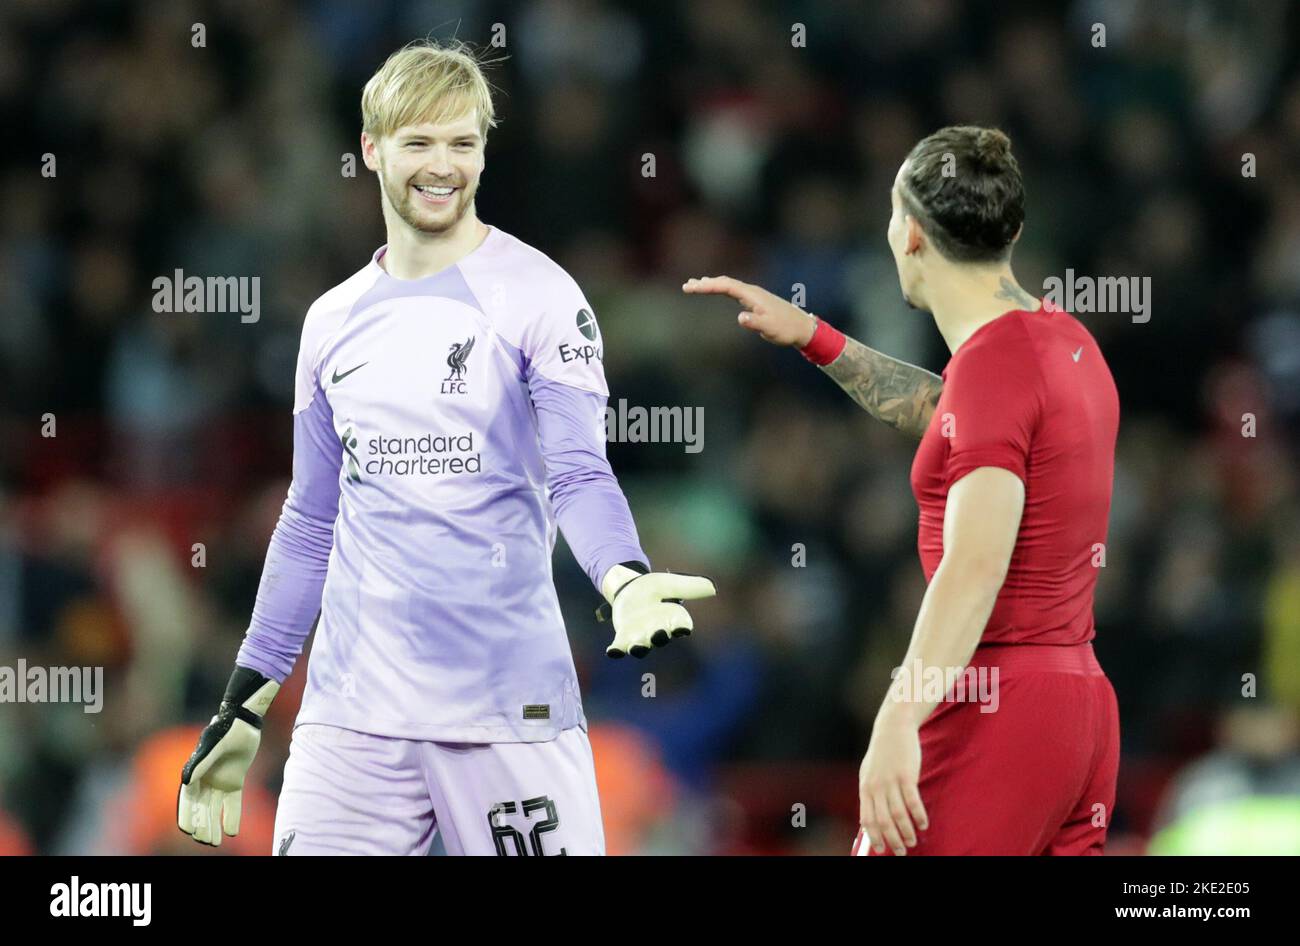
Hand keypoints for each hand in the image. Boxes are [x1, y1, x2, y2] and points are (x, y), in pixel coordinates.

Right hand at [177, 667, 277, 846]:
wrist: (245, 720)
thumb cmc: (226, 730)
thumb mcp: (214, 746)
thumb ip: (201, 763)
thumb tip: (186, 781)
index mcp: (194, 771)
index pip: (188, 798)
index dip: (187, 814)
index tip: (188, 830)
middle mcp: (204, 779)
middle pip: (200, 807)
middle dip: (201, 824)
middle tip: (205, 841)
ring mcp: (219, 781)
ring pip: (214, 808)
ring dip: (213, 824)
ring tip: (214, 842)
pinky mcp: (235, 781)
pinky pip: (232, 802)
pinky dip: (230, 816)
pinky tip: (231, 832)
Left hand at [598, 563, 716, 657]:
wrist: (632, 590)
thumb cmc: (656, 589)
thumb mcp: (671, 583)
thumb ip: (690, 587)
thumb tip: (713, 588)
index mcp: (673, 619)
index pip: (680, 626)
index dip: (682, 628)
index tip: (683, 629)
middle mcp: (658, 631)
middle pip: (660, 638)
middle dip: (660, 637)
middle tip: (660, 634)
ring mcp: (640, 636)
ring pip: (641, 646)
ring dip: (639, 648)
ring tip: (636, 647)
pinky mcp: (623, 636)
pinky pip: (620, 647)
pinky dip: (617, 651)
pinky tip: (612, 652)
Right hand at [682, 276, 817, 346]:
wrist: (802, 327)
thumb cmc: (786, 329)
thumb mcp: (770, 328)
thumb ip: (755, 323)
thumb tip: (740, 318)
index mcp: (753, 295)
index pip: (726, 286)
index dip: (708, 286)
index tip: (692, 287)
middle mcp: (751, 291)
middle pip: (724, 282)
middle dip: (705, 283)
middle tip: (686, 286)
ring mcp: (753, 295)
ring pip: (728, 285)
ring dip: (711, 284)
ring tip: (693, 285)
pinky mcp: (754, 300)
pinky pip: (732, 290)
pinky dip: (720, 288)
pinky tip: (715, 289)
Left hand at [857, 713, 928, 855]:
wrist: (892, 728)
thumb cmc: (882, 755)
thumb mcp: (869, 774)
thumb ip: (869, 795)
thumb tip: (868, 819)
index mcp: (865, 788)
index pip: (867, 819)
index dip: (874, 837)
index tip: (881, 850)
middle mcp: (876, 787)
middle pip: (883, 821)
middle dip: (892, 840)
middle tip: (901, 852)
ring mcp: (891, 781)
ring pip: (898, 814)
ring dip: (907, 831)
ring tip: (913, 842)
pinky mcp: (906, 775)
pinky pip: (912, 801)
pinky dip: (918, 815)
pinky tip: (923, 825)